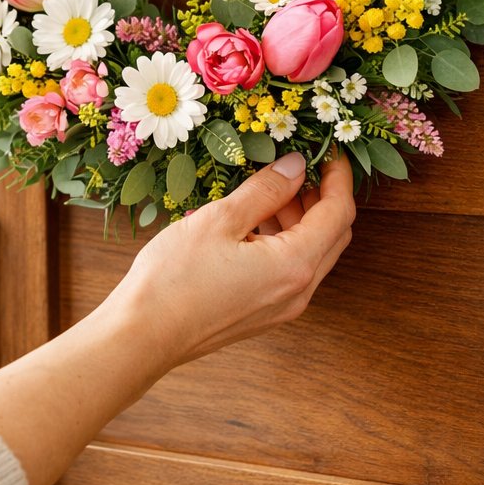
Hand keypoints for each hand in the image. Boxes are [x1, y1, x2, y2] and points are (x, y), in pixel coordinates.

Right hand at [119, 152, 355, 372]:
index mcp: (294, 265)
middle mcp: (299, 291)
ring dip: (302, 218)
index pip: (339, 213)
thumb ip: (265, 191)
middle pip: (333, 235)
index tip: (329, 150)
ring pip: (312, 253)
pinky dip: (285, 240)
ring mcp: (283, 306)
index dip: (339, 178)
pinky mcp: (264, 312)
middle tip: (300, 165)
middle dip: (323, 196)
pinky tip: (255, 221)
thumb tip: (296, 166)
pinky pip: (291, 270)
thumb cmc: (175, 278)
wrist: (144, 334)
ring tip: (270, 190)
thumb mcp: (220, 220)